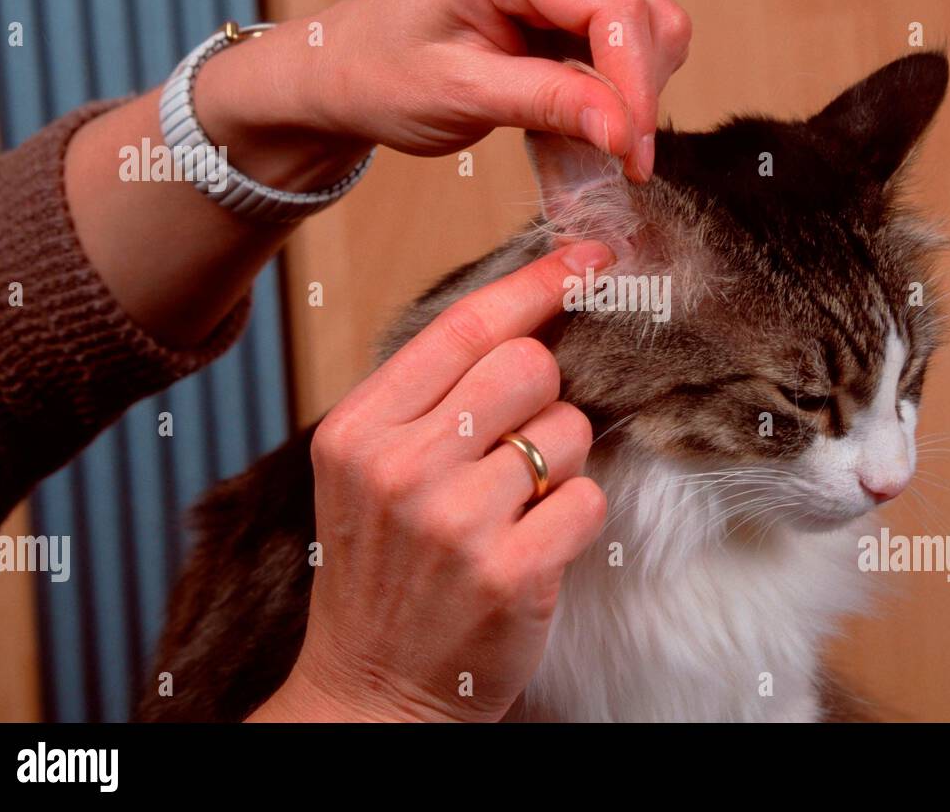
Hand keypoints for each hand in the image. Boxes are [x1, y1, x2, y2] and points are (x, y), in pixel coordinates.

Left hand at [199, 0, 691, 185]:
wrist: (349, 68)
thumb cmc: (383, 73)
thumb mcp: (461, 95)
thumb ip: (548, 104)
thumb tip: (625, 132)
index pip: (612, 8)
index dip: (635, 86)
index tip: (634, 155)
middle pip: (645, 11)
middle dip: (643, 91)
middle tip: (624, 162)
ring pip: (649, 23)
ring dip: (636, 89)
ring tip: (601, 143)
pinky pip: (628, 37)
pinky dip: (621, 85)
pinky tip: (588, 119)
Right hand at [248, 240, 613, 721]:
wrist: (370, 691)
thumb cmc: (383, 571)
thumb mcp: (369, 471)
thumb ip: (431, 397)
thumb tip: (529, 320)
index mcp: (360, 428)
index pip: (466, 326)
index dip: (537, 284)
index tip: (588, 259)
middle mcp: (401, 466)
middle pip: (529, 365)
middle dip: (546, 393)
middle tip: (521, 439)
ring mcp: (457, 522)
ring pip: (570, 430)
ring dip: (561, 462)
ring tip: (513, 506)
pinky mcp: (512, 572)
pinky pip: (588, 498)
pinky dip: (574, 518)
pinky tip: (532, 546)